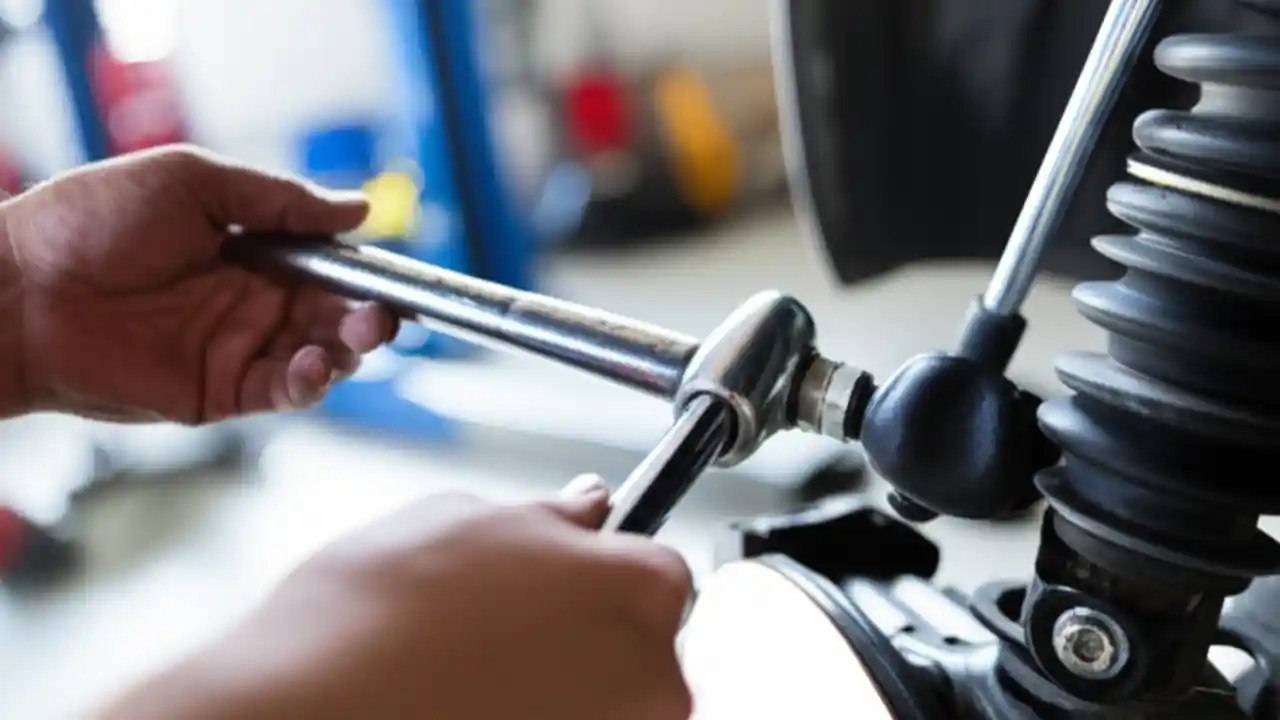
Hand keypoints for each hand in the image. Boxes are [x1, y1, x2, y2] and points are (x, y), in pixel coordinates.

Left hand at [0, 145, 397, 421]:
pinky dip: (311, 383)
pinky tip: (317, 365)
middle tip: (384, 313)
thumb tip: (358, 207)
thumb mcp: (192, 182)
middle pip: (336, 317)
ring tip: (358, 335)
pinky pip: (281, 392)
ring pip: (321, 357)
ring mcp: (237, 349)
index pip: (329, 266)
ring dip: (351, 350)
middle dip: (371, 317)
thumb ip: (278, 199)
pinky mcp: (217, 392)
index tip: (394, 275)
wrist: (17, 289)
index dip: (366, 273)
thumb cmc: (90, 220)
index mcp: (252, 251)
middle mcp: (252, 303)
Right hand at [98, 480, 695, 719]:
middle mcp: (652, 674)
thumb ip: (547, 517)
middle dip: (584, 628)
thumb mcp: (461, 521)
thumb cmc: (372, 621)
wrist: (308, 718)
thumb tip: (584, 508)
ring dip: (560, 682)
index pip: (656, 569)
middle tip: (501, 626)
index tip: (561, 577)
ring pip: (607, 698)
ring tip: (473, 673)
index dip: (600, 569)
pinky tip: (473, 704)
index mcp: (640, 586)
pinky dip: (538, 716)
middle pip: (639, 642)